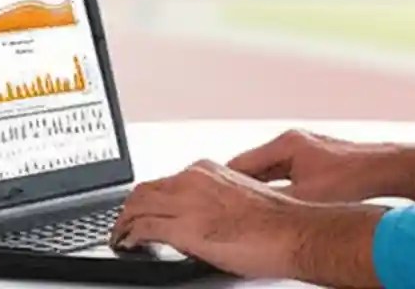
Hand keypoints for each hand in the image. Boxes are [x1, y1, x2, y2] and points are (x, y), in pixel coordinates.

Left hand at [109, 159, 299, 278]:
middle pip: (144, 189)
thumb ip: (217, 201)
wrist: (292, 232)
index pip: (166, 180)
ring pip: (136, 205)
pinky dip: (128, 236)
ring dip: (124, 222)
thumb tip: (206, 218)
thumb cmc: (278, 221)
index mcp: (209, 171)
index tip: (148, 210)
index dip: (151, 198)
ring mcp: (186, 202)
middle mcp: (193, 180)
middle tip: (126, 225)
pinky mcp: (183, 228)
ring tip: (122, 237)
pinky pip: (142, 228)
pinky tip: (128, 244)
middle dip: (130, 209)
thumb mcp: (242, 198)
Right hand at [226, 129, 392, 202]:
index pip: (240, 163)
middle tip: (226, 207)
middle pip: (254, 167)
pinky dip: (281, 188)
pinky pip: (289, 174)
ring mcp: (308, 150)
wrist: (386, 170)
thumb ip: (272, 201)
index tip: (210, 198)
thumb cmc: (352, 178)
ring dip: (262, 188)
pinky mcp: (320, 160)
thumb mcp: (304, 196)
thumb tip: (248, 212)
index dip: (222, 183)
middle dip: (241, 187)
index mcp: (286, 144)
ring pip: (272, 172)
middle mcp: (295, 142)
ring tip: (252, 208)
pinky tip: (283, 204)